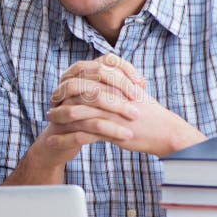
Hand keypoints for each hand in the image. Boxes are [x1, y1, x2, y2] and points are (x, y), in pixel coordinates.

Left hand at [47, 54, 205, 156]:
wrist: (165, 131)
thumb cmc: (149, 114)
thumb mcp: (131, 92)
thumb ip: (115, 85)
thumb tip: (98, 81)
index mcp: (115, 82)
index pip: (85, 75)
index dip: (69, 80)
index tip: (60, 87)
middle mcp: (111, 94)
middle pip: (76, 90)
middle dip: (60, 95)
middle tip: (51, 101)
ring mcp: (110, 113)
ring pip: (76, 111)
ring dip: (59, 115)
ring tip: (50, 119)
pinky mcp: (111, 131)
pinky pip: (81, 134)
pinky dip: (64, 138)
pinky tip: (53, 141)